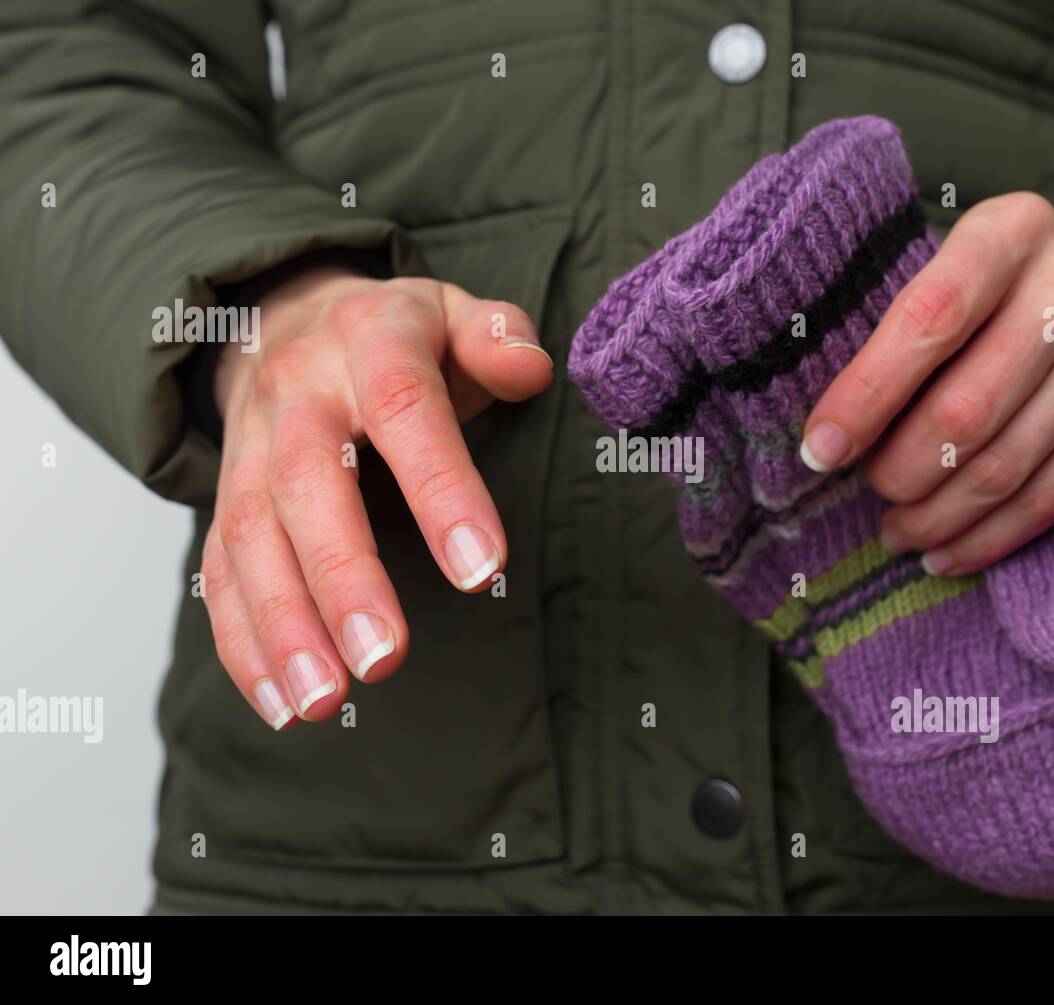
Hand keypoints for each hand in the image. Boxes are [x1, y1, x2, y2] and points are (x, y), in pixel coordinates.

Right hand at [204, 264, 551, 728]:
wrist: (287, 316)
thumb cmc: (399, 334)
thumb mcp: (456, 311)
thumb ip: (499, 338)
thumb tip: (531, 369)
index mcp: (370, 343)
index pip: (406, 410)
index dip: (442, 488)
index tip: (481, 568)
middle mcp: (299, 395)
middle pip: (307, 484)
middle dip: (342, 578)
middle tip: (383, 660)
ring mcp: (251, 447)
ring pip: (251, 536)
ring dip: (283, 625)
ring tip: (322, 702)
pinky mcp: (226, 497)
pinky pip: (219, 570)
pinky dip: (244, 641)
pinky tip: (281, 703)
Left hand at [800, 192, 1053, 575]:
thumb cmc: (990, 304)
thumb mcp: (944, 283)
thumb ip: (891, 339)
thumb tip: (824, 439)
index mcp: (1011, 229)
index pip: (930, 316)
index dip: (867, 394)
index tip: (820, 451)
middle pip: (967, 407)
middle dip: (901, 469)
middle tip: (870, 490)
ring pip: (1005, 464)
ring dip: (936, 515)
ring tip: (896, 532)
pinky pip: (1053, 497)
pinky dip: (990, 538)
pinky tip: (946, 553)